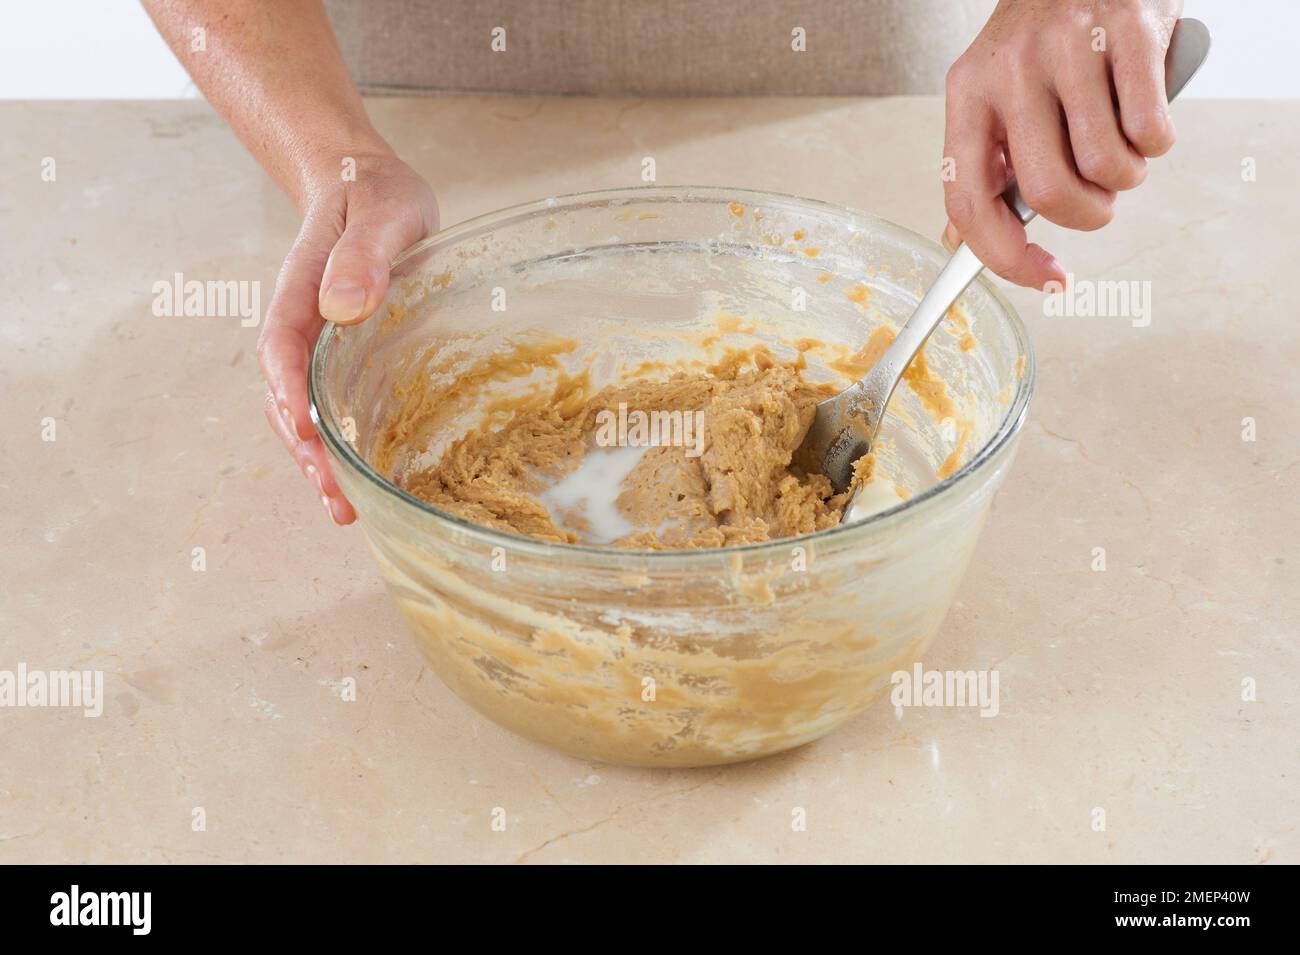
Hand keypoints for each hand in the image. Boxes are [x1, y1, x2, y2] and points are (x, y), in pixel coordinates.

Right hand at [258, 151, 438, 524]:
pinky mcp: (341, 356)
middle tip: (337, 500)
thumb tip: (342, 305)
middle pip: (285, 397)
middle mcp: (302, 324)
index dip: (289, 394)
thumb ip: (363, 254)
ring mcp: (318, 344)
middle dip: (305, 452)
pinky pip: (330, 405)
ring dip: (318, 461)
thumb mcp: (382, 210)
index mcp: (303, 290)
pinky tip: (364, 480)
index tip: (306, 434)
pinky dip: (338, 445)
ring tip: (344, 510)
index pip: (282, 348)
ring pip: (303, 411)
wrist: (365, 184)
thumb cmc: (374, 192)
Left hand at [941, 0, 1181, 287]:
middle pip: (1047, 192)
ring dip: (1125, 178)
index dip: (1006, 258)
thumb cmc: (1041, 43)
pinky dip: (1156, 141)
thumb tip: (962, 243)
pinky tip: (1144, 115)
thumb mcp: (992, 95)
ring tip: (1120, 147)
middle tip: (1098, 201)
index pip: (969, 201)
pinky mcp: (1132, 31)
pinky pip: (1150, 129)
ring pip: (1105, 166)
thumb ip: (981, 166)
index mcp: (967, 94)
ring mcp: (1071, 47)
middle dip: (1085, 216)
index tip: (1047, 280)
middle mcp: (1012, 69)